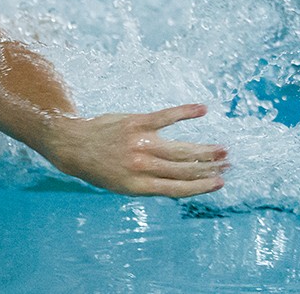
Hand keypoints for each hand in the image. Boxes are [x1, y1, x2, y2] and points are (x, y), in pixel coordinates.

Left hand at [42, 104, 227, 197]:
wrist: (71, 145)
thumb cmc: (98, 167)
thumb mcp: (121, 185)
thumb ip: (149, 184)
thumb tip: (180, 183)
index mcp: (138, 185)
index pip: (178, 188)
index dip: (202, 186)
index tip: (220, 183)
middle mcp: (141, 166)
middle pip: (184, 168)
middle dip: (209, 167)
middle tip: (228, 164)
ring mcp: (140, 143)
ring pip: (180, 149)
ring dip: (205, 150)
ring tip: (222, 150)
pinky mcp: (136, 122)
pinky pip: (166, 117)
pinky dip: (185, 112)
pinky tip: (202, 109)